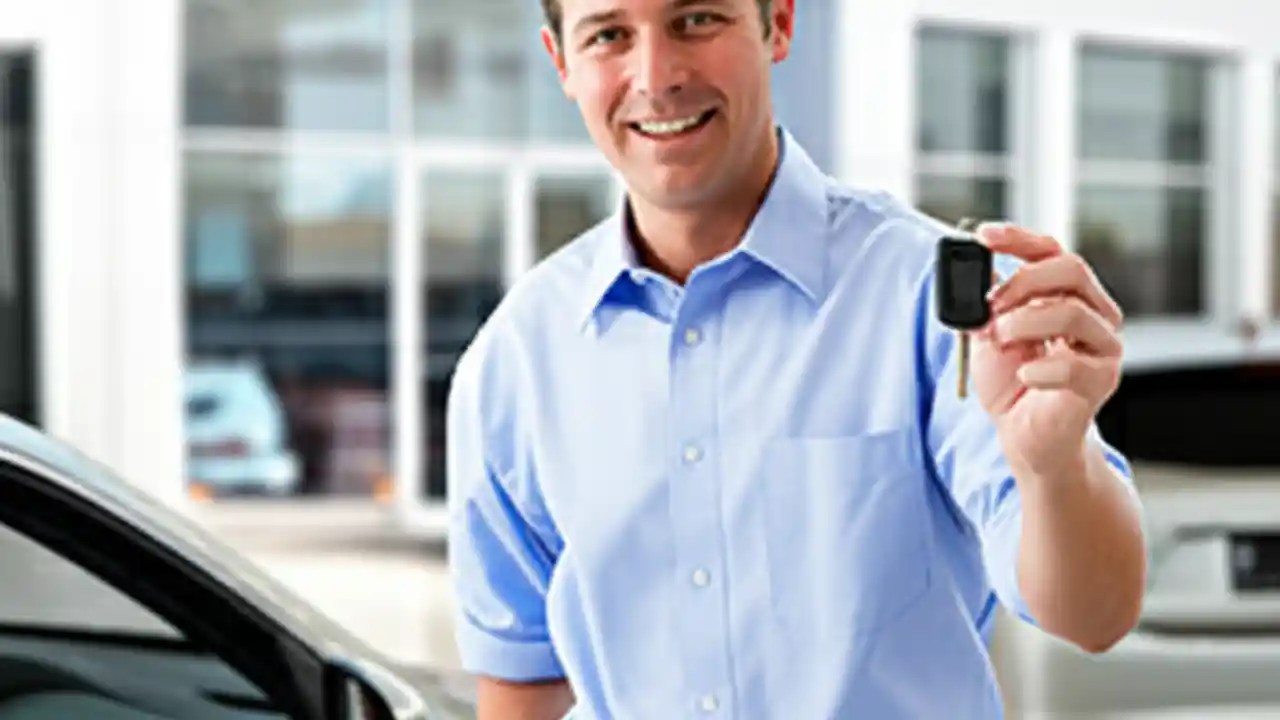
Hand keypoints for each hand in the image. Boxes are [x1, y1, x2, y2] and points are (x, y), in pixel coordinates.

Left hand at [969, 223, 1123, 478]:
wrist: (1024, 437)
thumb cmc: (1012, 385)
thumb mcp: (988, 337)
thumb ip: (985, 307)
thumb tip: (973, 278)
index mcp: (1067, 296)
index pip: (1052, 251)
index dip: (1019, 239)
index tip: (984, 236)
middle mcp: (1092, 314)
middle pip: (1071, 269)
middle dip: (1024, 281)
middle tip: (993, 304)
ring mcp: (1102, 346)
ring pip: (1071, 312)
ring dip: (1024, 324)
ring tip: (1002, 342)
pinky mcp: (1102, 380)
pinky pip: (1074, 364)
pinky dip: (1040, 368)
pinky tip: (1025, 377)